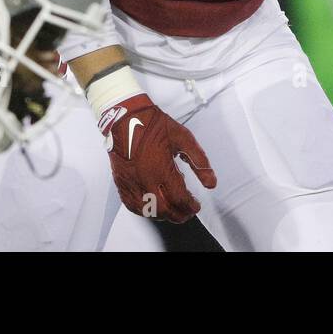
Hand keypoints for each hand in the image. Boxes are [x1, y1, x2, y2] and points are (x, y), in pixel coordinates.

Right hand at [98, 94, 216, 222]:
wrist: (126, 118)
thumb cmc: (154, 125)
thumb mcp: (184, 138)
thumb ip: (199, 161)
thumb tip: (211, 183)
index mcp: (161, 168)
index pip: (179, 198)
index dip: (191, 206)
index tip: (196, 206)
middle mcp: (145, 179)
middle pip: (164, 209)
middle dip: (179, 215)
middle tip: (188, 212)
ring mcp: (131, 183)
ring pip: (147, 211)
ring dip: (163, 215)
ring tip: (174, 211)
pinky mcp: (121, 182)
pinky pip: (132, 205)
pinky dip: (145, 211)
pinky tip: (153, 207)